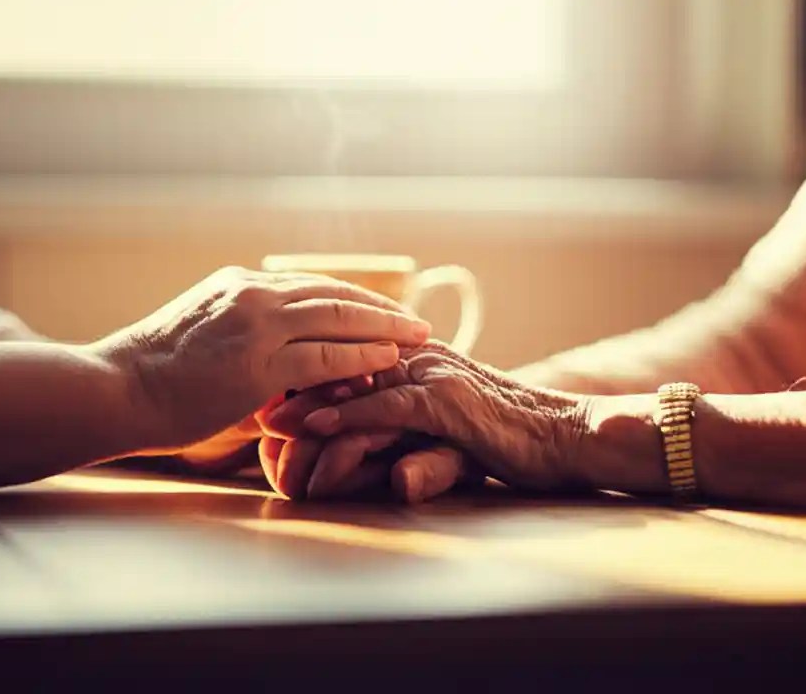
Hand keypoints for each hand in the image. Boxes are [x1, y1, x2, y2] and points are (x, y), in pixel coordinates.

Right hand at [90, 266, 430, 451]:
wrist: (114, 391)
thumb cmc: (152, 382)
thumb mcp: (206, 348)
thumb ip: (251, 354)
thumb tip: (290, 385)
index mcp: (238, 284)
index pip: (312, 286)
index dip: (355, 300)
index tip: (386, 313)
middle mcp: (251, 292)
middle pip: (335, 293)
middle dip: (383, 310)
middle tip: (420, 323)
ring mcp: (256, 322)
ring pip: (339, 316)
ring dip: (386, 329)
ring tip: (420, 340)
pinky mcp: (258, 361)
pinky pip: (325, 355)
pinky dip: (363, 357)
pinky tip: (390, 362)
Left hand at [265, 341, 592, 491]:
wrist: (562, 436)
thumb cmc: (502, 437)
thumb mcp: (440, 428)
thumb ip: (400, 428)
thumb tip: (371, 453)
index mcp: (410, 354)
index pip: (343, 353)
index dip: (296, 367)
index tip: (250, 384)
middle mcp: (416, 355)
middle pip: (339, 360)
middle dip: (289, 380)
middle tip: (243, 398)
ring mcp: (432, 374)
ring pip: (356, 381)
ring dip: (308, 400)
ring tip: (266, 417)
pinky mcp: (448, 402)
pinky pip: (388, 407)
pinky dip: (349, 417)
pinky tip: (315, 427)